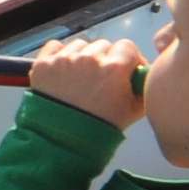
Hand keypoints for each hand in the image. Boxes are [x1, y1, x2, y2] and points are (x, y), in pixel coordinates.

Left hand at [28, 34, 146, 129]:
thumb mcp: (133, 111)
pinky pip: (54, 47)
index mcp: (113, 68)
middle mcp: (89, 59)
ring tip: (80, 79)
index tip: (124, 69)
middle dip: (105, 60)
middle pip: (103, 46)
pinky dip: (58, 55)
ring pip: (80, 46)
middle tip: (101, 80)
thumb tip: (144, 74)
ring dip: (82, 57)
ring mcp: (64, 60)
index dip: (127, 58)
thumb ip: (142, 88)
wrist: (62, 143)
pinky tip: (63, 72)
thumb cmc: (100, 129)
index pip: (127, 47)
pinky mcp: (44, 64)